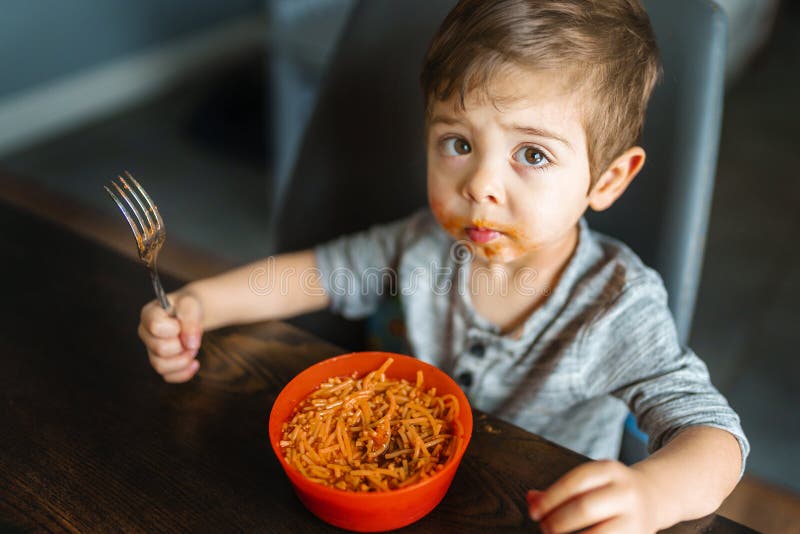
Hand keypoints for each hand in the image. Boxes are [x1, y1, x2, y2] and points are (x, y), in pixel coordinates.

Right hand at [138, 291, 203, 382]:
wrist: (191, 314)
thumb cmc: (187, 307)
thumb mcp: (191, 305)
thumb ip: (190, 321)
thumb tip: (190, 344)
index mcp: (149, 315)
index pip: (156, 327)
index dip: (174, 328)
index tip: (181, 323)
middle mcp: (145, 334)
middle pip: (160, 349)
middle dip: (182, 345)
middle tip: (192, 337)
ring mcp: (151, 350)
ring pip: (160, 366)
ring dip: (183, 360)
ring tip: (193, 349)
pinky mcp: (160, 363)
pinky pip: (168, 376)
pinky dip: (184, 372)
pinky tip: (195, 363)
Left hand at [526, 460, 663, 533]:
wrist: (654, 496)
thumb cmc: (609, 490)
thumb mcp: (589, 481)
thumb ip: (559, 490)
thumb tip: (531, 499)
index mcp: (610, 470)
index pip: (576, 481)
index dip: (551, 498)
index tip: (534, 511)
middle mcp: (626, 492)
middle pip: (585, 507)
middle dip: (558, 521)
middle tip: (545, 528)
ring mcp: (636, 517)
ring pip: (599, 533)